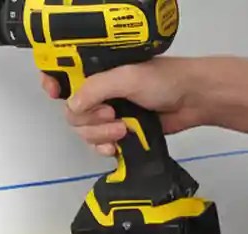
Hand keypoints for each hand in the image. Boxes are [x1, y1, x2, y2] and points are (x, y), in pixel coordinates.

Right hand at [40, 57, 203, 156]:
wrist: (193, 100)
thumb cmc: (163, 80)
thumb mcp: (126, 78)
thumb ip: (95, 89)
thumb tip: (71, 106)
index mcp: (97, 72)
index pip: (64, 77)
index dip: (54, 85)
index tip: (53, 93)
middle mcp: (99, 93)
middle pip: (73, 113)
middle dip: (90, 120)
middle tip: (113, 115)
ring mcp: (109, 115)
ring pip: (85, 132)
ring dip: (101, 135)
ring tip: (123, 130)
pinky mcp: (120, 134)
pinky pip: (99, 146)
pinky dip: (105, 148)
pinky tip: (116, 147)